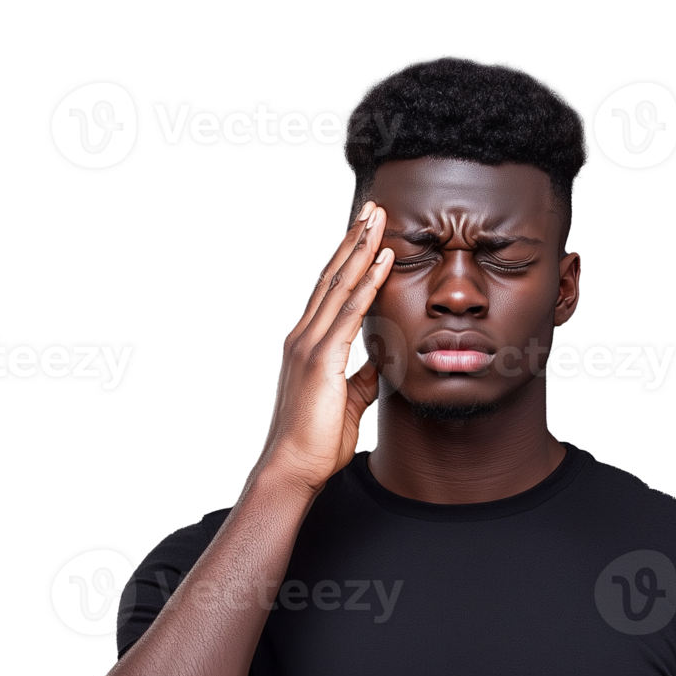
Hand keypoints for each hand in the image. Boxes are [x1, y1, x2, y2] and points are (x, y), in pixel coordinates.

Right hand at [255, 201, 392, 492]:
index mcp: (308, 344)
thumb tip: (377, 359)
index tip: (361, 232)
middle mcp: (303, 336)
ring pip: (339, 284)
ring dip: (361, 247)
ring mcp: (309, 344)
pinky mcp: (321, 358)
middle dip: (352, 239)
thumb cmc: (316, 440)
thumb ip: (360, 375)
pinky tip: (382, 258)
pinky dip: (367, 282)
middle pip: (331, 276)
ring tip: (377, 217)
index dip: (345, 258)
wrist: (292, 468)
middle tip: (370, 207)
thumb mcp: (347, 400)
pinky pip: (349, 311)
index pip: (328, 290)